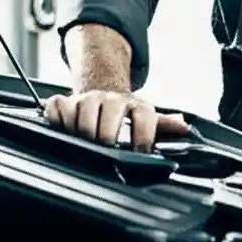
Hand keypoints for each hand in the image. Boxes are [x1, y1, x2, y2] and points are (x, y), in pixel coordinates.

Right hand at [43, 90, 189, 151]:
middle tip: (107, 146)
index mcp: (133, 104)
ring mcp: (86, 99)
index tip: (141, 149)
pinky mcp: (64, 101)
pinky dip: (57, 118)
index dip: (143, 133)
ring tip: (86, 141)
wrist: (103, 91)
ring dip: (83, 127)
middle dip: (107, 132)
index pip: (143, 114)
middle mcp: (110, 99)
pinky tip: (63, 128)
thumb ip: (164, 125)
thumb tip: (184, 126)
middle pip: (109, 110)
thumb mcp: (147, 118)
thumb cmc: (126, 113)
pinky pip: (56, 106)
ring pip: (82, 107)